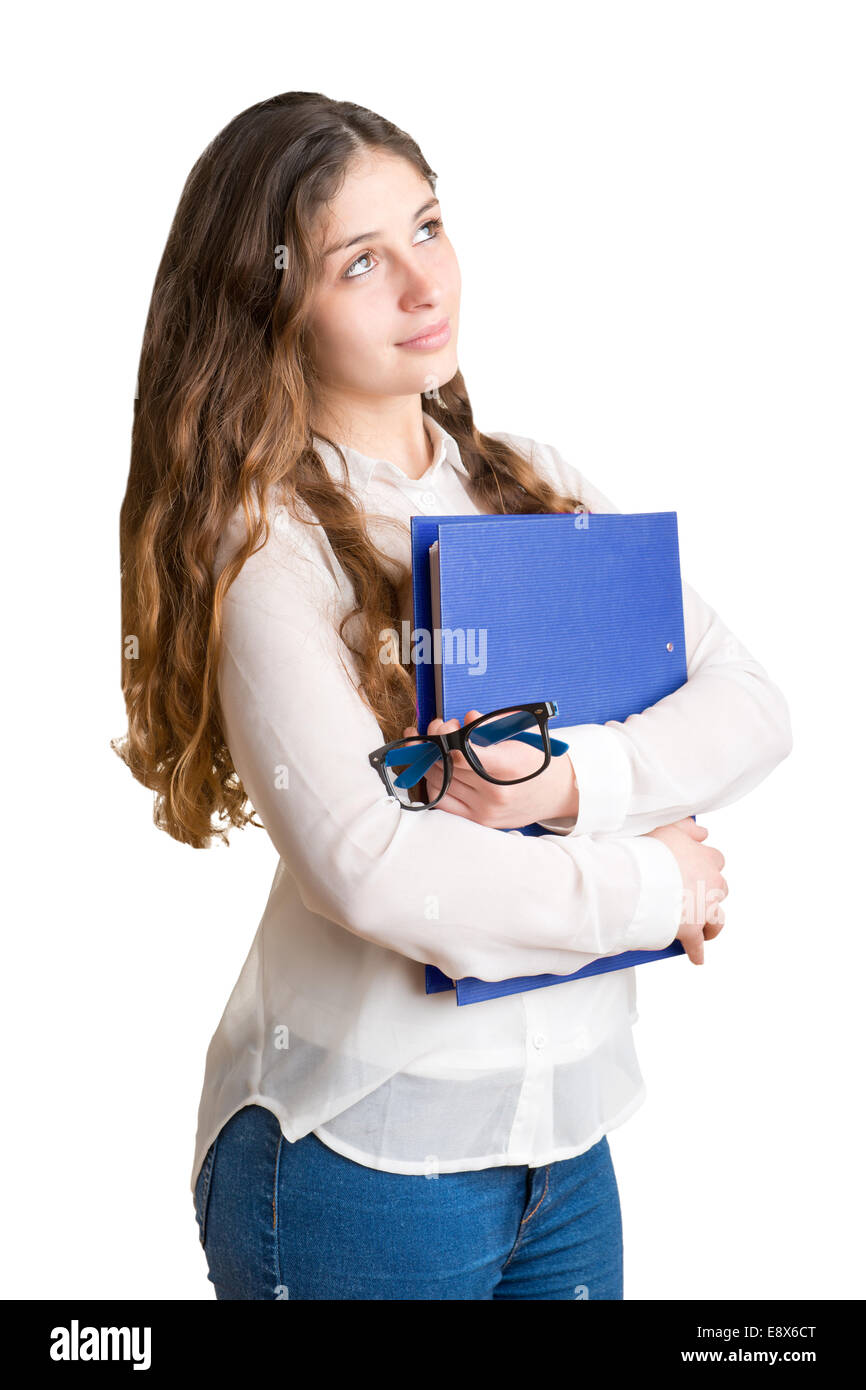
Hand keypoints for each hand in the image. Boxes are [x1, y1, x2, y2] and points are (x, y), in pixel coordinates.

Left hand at [402, 710, 575, 828]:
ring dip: (430, 761)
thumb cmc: (537, 759)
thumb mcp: (522, 734)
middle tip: (439, 728)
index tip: (446, 725)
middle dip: (435, 742)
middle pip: (445, 766)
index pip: (460, 754)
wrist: (557, 792)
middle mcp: (494, 793)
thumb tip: (467, 717)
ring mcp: (484, 810)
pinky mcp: (478, 821)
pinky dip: (435, 783)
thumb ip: (492, 724)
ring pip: (438, 783)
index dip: (445, 736)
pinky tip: (436, 768)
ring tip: (437, 746)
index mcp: (507, 767)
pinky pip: (442, 803)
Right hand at [645, 818, 727, 964]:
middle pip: (720, 888)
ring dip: (711, 923)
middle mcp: (710, 882)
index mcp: (704, 857)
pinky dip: (697, 952)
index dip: (704, 865)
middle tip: (697, 896)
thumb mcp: (666, 827)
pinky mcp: (691, 931)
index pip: (715, 859)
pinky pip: (697, 946)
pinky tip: (697, 958)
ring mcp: (703, 908)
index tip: (696, 868)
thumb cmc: (645, 851)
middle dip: (710, 892)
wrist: (636, 879)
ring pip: (718, 918)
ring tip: (705, 928)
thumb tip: (704, 832)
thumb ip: (687, 827)